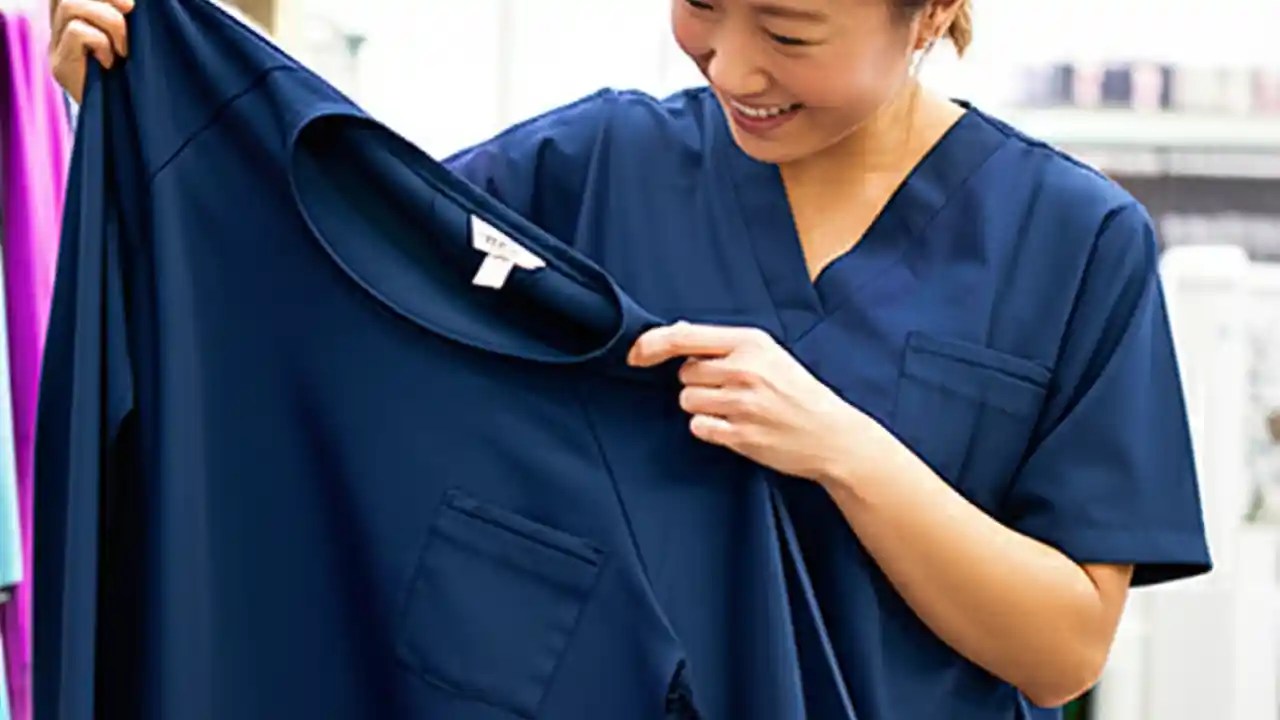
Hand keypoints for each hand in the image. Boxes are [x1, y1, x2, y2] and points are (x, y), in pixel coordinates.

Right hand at [51, 0, 133, 102]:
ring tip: (124, 47)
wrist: (130, 128)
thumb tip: (132, 2)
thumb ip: (125, 18)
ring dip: (108, 20)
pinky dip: (101, 42)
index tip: (130, 2)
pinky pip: (77, 32)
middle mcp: (60, 31)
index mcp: (76, 20)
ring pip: (71, 6)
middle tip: (131, 10)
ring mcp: (56, 48)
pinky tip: (111, 62)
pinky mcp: (60, 67)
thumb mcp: (135, 44)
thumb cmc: (142, 84)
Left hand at [627, 321, 882, 484]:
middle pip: (684, 374)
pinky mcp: (740, 434)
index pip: (684, 337)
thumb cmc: (798, 392)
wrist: (832, 435)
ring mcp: (742, 403)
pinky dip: (709, 429)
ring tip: (736, 410)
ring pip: (688, 401)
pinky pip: (698, 427)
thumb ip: (724, 345)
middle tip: (729, 391)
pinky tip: (735, 427)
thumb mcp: (768, 354)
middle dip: (697, 382)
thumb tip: (678, 332)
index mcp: (750, 343)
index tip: (634, 355)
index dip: (651, 345)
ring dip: (703, 407)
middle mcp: (744, 369)